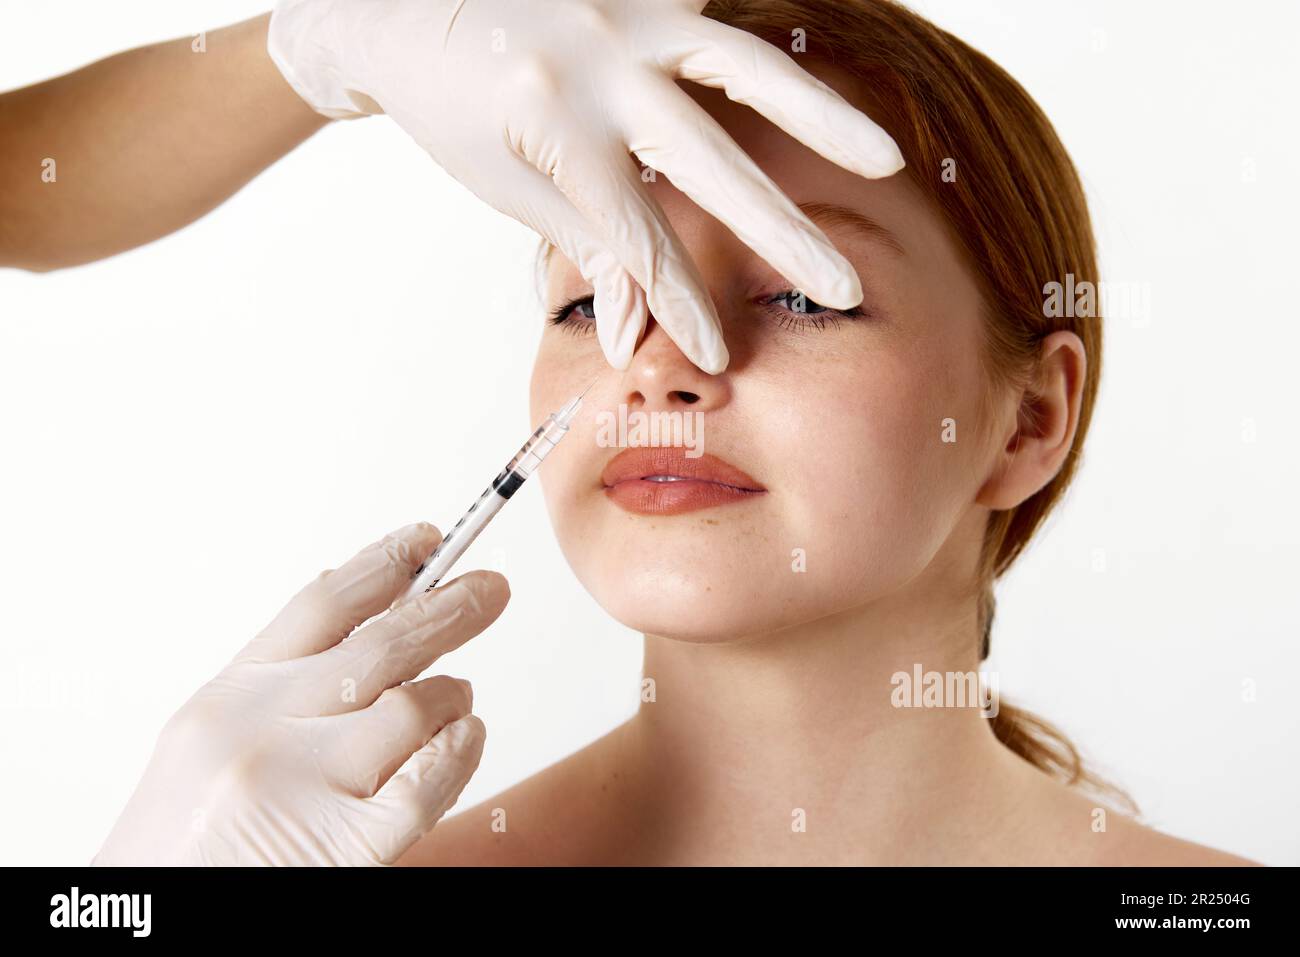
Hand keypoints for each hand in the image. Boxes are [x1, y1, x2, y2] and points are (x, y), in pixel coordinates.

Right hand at [91, 523, 508, 865]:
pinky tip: (465, 738)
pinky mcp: (347, 847)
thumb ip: (280, 678)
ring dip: (452, 694)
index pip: (324, 605)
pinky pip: (429, 779)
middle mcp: (265, 730)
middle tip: (491, 589)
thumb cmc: (186, 837)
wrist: (157, 920)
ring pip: (416, 706)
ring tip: (457, 699)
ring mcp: (306, 786)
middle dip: (448, 607)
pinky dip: (460, 750)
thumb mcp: (209, 738)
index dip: (384, 564)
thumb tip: (369, 605)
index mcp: (231, 696)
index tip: (426, 540)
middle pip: (382, 642)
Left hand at [267, 0, 904, 373]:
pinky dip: (768, 54)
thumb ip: (585, 242)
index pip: (639, 236)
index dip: (680, 302)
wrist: (397, 0)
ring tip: (883, 161)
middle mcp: (600, 63)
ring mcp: (627, 10)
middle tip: (843, 287)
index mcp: (556, 127)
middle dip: (781, 233)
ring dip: (821, 117)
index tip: (722, 353)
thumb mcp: (506, 183)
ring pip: (744, 67)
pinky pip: (719, 8)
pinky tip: (830, 77)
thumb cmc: (449, 103)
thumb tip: (639, 331)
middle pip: (710, 162)